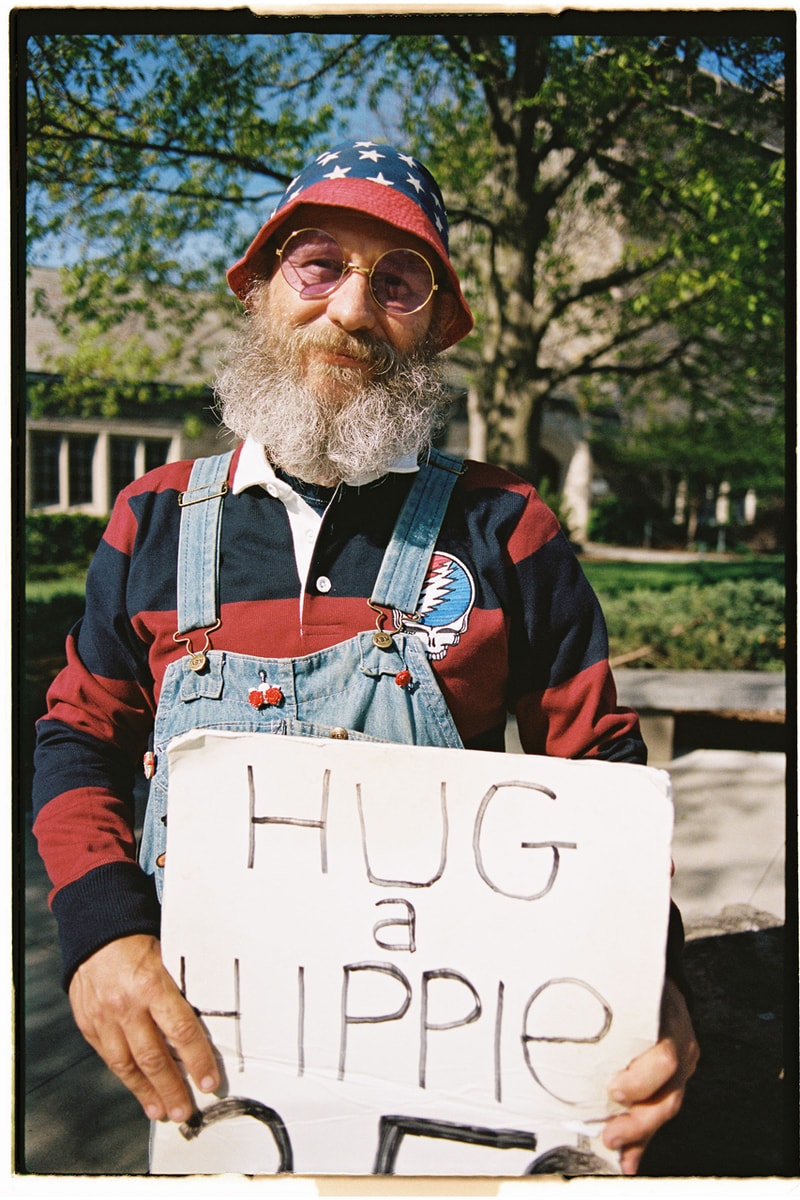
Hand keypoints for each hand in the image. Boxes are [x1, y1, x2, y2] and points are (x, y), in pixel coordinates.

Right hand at [68, 933, 219, 1122]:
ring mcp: (104, 1018)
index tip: (209, 1082)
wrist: (97, 932)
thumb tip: (205, 1024)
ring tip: (160, 1111)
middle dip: (172, 1089)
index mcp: (152, 985)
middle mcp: (126, 1005)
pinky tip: (137, 1088)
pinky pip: (109, 1057)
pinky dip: (125, 1076)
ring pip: (127, 1065)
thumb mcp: (168, 957)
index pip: (181, 1031)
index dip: (197, 1060)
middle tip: (184, 1111)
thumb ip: (180, 991)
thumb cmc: (140, 944)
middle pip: (154, 1057)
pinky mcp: (89, 1025)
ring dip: (146, 1092)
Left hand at [602, 976, 698, 1174]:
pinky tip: (629, 1157)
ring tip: (618, 1151)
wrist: (653, 977)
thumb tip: (560, 1006)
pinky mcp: (675, 1079)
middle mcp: (681, 1045)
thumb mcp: (621, 986)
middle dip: (638, 1121)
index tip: (614, 1090)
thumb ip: (596, 1001)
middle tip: (610, 1135)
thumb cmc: (629, 981)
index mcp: (667, 1020)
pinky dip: (643, 1137)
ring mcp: (683, 1064)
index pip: (666, 1059)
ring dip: (640, 1134)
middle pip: (668, 1095)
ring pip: (666, 1107)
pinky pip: (659, 1110)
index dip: (642, 1081)